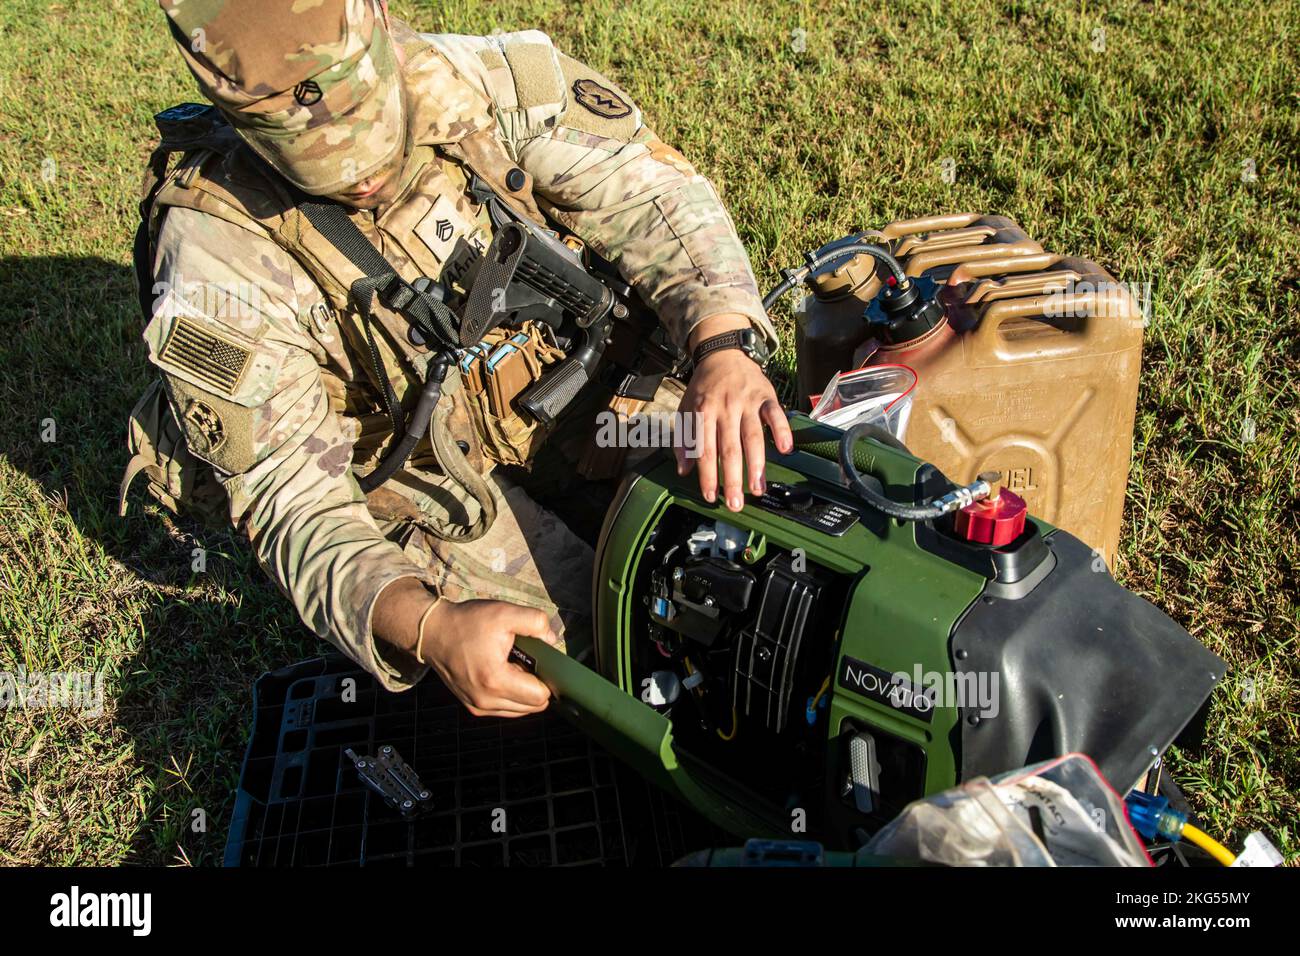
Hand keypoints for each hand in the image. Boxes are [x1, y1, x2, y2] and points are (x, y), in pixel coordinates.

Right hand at [419, 599, 559, 717]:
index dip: (547, 678)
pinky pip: (504, 709)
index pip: (540, 696)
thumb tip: (551, 641)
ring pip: (519, 710)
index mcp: (496, 681)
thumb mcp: (505, 613)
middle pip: (532, 707)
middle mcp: (486, 701)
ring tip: (513, 666)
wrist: (433, 632)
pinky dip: (510, 695)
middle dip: (536, 685)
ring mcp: (477, 707)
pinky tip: (503, 673)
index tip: (541, 660)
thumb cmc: (468, 622)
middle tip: (527, 660)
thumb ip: (536, 623)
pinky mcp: (472, 706)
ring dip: (523, 691)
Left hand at [676, 315, 793, 510]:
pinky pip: (776, 415)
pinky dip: (782, 430)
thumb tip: (683, 470)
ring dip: (756, 464)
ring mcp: (747, 402)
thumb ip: (683, 440)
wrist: (723, 353)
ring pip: (752, 436)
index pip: (705, 449)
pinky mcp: (766, 396)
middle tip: (735, 503)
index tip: (711, 496)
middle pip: (729, 448)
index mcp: (702, 412)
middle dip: (732, 478)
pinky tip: (785, 450)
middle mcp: (724, 408)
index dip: (707, 474)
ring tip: (758, 488)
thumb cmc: (704, 388)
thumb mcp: (685, 409)